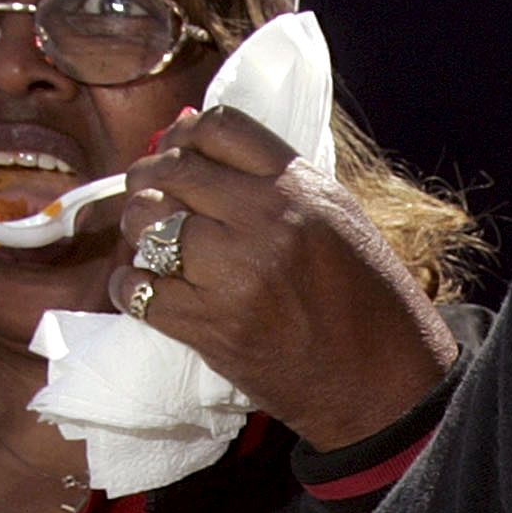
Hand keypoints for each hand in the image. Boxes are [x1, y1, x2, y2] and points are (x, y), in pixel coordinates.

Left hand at [111, 107, 456, 450]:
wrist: (382, 385)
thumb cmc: (367, 302)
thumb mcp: (338, 218)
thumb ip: (275, 181)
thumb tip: (195, 135)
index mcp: (300, 188)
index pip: (218, 127)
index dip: (184, 135)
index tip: (176, 152)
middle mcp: (266, 220)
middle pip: (173, 170)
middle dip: (149, 180)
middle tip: (148, 198)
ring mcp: (235, 273)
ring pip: (147, 223)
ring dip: (137, 231)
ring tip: (149, 246)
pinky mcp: (211, 326)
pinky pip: (139, 290)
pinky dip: (129, 287)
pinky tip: (141, 289)